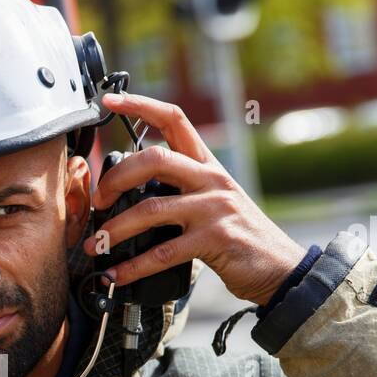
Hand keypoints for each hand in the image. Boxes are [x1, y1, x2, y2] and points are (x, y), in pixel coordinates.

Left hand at [83, 91, 306, 307]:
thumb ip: (180, 189)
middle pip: (154, 159)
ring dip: (115, 229)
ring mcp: (213, 209)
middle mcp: (210, 180)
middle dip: (116, 178)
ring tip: (96, 244)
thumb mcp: (214, 200)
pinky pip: (161, 253)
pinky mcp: (214, 240)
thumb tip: (130, 192)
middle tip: (98, 200)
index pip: (173, 119)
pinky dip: (133, 267)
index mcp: (207, 165)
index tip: (110, 101)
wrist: (279, 267)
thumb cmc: (239, 236)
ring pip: (151, 210)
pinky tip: (117, 274)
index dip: (140, 105)